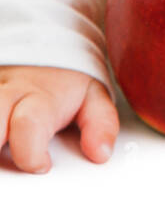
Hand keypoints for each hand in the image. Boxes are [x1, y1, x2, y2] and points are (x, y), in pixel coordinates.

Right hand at [0, 65, 117, 172]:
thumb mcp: (92, 96)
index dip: (31, 153)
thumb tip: (99, 153)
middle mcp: (6, 96)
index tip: (41, 166)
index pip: (29, 124)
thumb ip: (100, 124)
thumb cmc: (64, 79)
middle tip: (3, 174)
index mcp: (39, 99)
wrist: (43, 44)